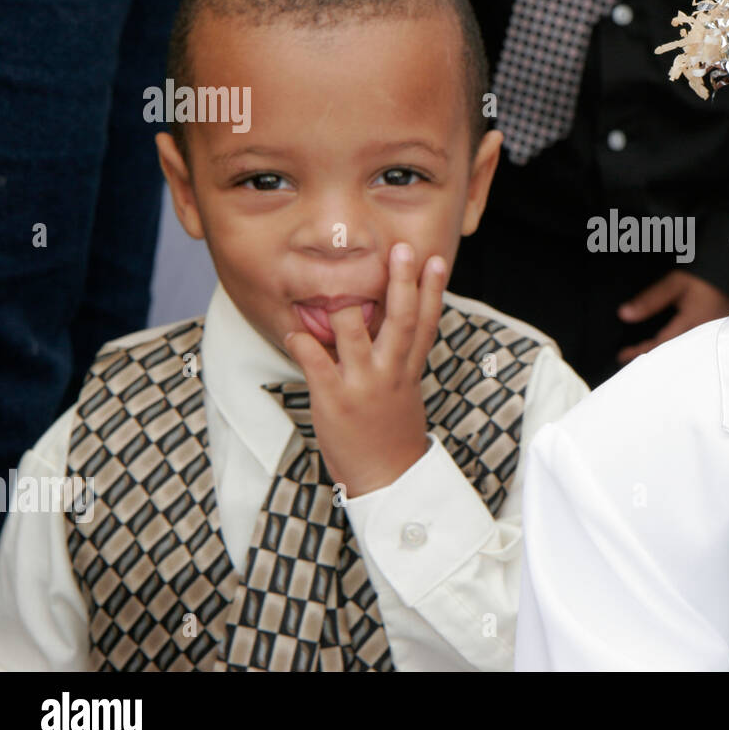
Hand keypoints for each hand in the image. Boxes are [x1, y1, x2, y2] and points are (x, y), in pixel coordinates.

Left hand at [284, 243, 446, 497]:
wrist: (388, 479)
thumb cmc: (391, 432)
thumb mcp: (404, 391)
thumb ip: (397, 357)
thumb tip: (389, 324)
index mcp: (408, 369)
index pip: (426, 323)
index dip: (433, 291)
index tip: (436, 260)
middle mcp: (390, 372)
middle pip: (401, 321)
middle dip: (401, 284)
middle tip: (401, 250)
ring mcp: (363, 385)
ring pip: (357, 338)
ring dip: (347, 310)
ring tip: (340, 282)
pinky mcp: (334, 400)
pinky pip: (316, 364)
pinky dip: (302, 344)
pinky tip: (292, 329)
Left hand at [616, 270, 728, 364]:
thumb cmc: (707, 276)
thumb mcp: (676, 284)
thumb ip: (650, 301)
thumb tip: (624, 314)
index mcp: (690, 327)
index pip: (659, 346)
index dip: (639, 352)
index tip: (621, 356)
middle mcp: (703, 338)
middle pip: (673, 357)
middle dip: (652, 361)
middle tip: (632, 364)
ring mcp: (714, 338)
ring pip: (685, 354)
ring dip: (666, 358)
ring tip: (650, 360)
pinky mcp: (720, 335)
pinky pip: (696, 348)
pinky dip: (680, 351)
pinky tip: (675, 350)